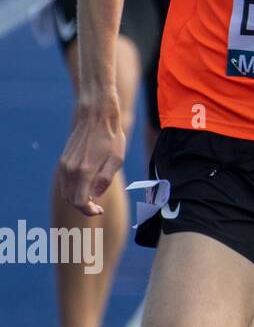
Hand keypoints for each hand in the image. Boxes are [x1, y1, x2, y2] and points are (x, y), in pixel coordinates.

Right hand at [58, 101, 125, 215]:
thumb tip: (96, 194)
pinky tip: (86, 186)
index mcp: (84, 171)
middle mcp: (70, 169)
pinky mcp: (63, 160)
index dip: (89, 210)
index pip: (80, 201)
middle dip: (83, 206)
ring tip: (93, 197)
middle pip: (70, 199)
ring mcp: (64, 165)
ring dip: (77, 198)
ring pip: (65, 191)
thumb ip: (105, 178)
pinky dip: (73, 188)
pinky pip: (65, 182)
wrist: (96, 116)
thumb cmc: (111, 137)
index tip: (99, 210)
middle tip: (97, 206)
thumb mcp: (117, 158)